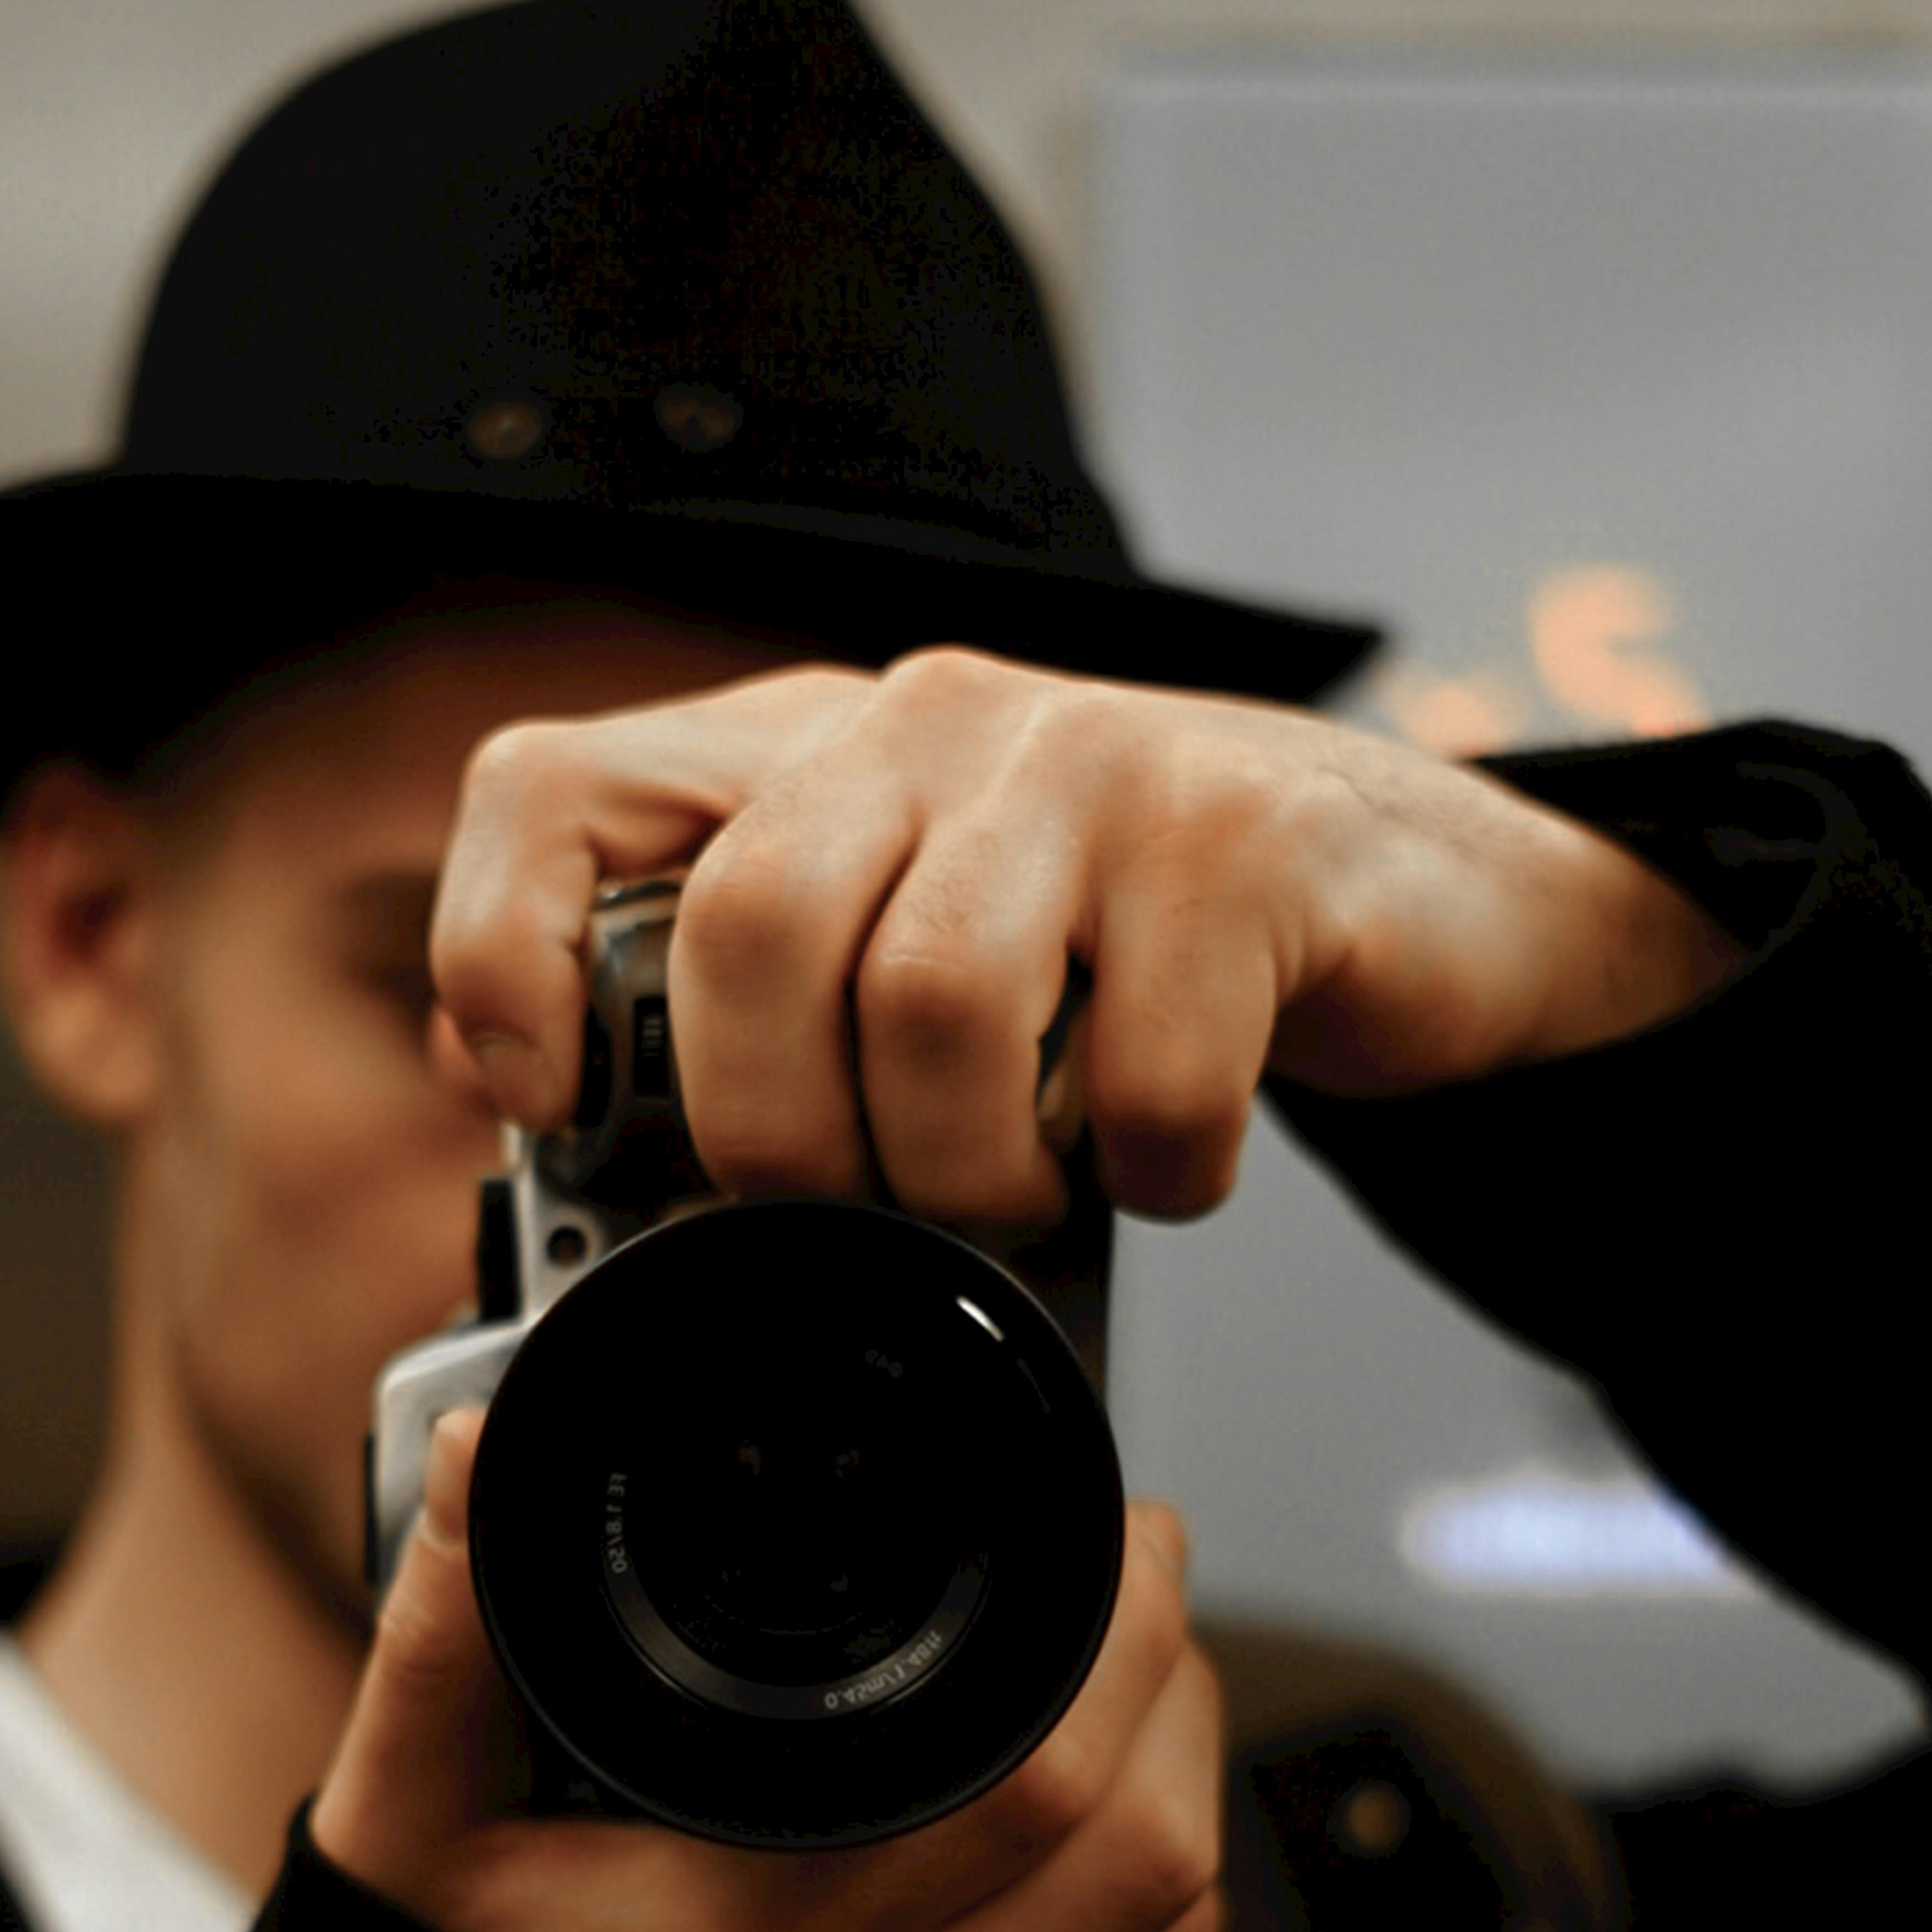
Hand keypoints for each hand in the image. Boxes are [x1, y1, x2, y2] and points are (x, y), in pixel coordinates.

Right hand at [308, 1405, 1227, 1931]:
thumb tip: (493, 1454)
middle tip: (1135, 1571)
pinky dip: (1147, 1892)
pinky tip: (1101, 1808)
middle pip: (1140, 1842)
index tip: (1102, 1533)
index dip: (1115, 1630)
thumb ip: (445, 1632)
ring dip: (1179, 1773)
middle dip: (1169, 1671)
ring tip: (1132, 1667)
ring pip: (1166, 1921)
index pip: (1039, 1777)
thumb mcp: (403, 1824)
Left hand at [427, 647, 1745, 1227]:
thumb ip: (737, 1005)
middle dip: (783, 1136)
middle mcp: (925, 722)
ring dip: (973, 1171)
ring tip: (1029, 1190)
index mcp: (808, 750)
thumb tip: (526, 1107)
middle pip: (744, 936)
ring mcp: (1088, 763)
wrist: (1424, 898)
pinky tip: (1172, 1153)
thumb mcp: (908, 943)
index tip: (547, 1098)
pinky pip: (1137, 1078)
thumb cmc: (1133, 947)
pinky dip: (1151, 1171)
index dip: (508, 954)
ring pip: (934, 1012)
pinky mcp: (1239, 842)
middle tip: (860, 1210)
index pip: (554, 790)